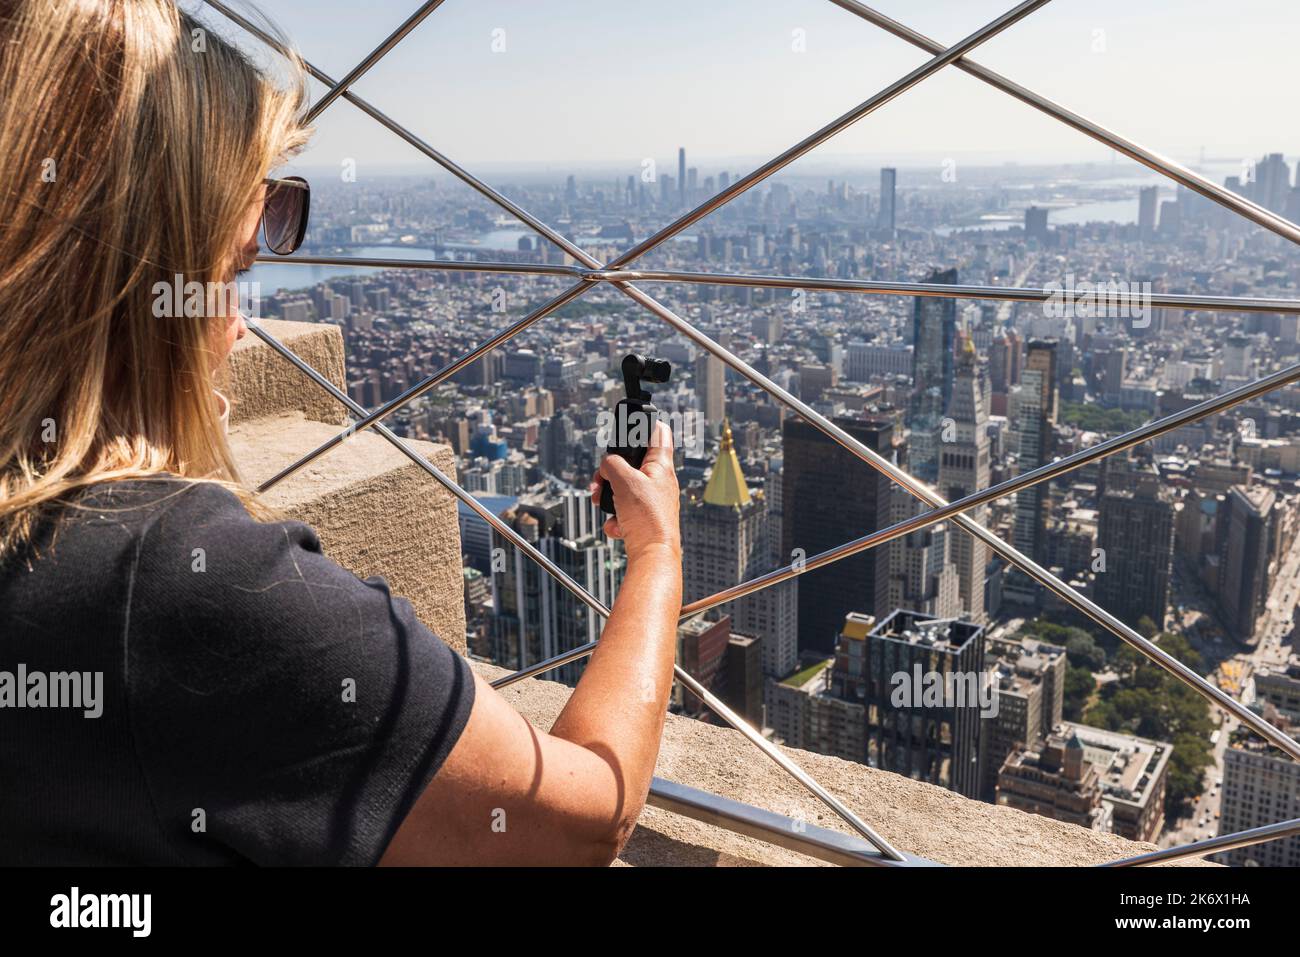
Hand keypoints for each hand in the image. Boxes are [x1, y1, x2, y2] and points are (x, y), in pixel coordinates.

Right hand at [589, 420, 679, 561]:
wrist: (653, 556)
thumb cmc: (648, 519)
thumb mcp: (624, 481)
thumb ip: (612, 463)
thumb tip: (606, 464)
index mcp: (661, 465)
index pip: (659, 432)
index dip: (645, 423)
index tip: (630, 424)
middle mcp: (659, 481)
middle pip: (631, 463)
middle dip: (610, 471)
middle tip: (601, 479)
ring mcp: (652, 500)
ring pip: (624, 488)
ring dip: (609, 496)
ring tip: (602, 504)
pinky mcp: (643, 518)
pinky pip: (623, 511)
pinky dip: (615, 518)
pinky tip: (617, 526)